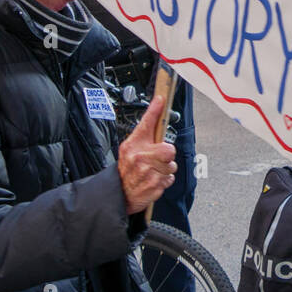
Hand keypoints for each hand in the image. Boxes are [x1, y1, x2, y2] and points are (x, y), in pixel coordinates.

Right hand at [117, 93, 177, 214]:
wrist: (119, 193)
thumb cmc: (128, 169)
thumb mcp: (130, 148)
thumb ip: (145, 133)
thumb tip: (157, 109)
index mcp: (133, 145)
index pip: (146, 123)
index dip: (155, 110)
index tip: (161, 98)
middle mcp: (140, 158)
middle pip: (169, 150)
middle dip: (167, 156)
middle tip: (158, 159)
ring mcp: (147, 173)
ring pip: (171, 166)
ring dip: (165, 170)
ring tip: (153, 171)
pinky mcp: (154, 186)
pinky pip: (169, 179)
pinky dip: (164, 181)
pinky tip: (153, 181)